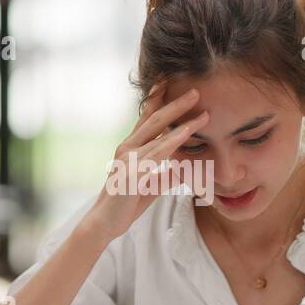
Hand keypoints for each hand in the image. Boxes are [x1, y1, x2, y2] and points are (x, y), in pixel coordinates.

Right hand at [84, 80, 209, 241]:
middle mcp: (128, 148)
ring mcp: (129, 158)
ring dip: (181, 119)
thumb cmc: (126, 204)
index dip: (159, 99)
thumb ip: (167, 174)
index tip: (171, 81)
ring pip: (159, 133)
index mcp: (131, 148)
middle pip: (155, 118)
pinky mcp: (133, 172)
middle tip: (195, 89)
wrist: (104, 223)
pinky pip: (157, 153)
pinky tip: (187, 132)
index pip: (147, 118)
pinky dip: (173, 141)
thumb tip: (185, 169)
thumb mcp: (152, 186)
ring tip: (200, 108)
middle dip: (176, 103)